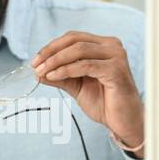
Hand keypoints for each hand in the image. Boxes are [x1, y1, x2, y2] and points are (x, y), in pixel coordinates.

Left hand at [31, 31, 143, 154]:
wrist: (123, 122)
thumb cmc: (105, 103)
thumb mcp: (76, 86)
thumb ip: (59, 76)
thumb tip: (37, 71)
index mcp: (103, 45)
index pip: (73, 37)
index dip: (52, 46)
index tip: (35, 60)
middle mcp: (112, 46)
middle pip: (74, 40)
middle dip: (51, 52)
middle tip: (35, 65)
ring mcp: (116, 56)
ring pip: (79, 50)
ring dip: (56, 61)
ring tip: (42, 72)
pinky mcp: (116, 70)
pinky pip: (85, 66)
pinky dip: (66, 70)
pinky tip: (54, 76)